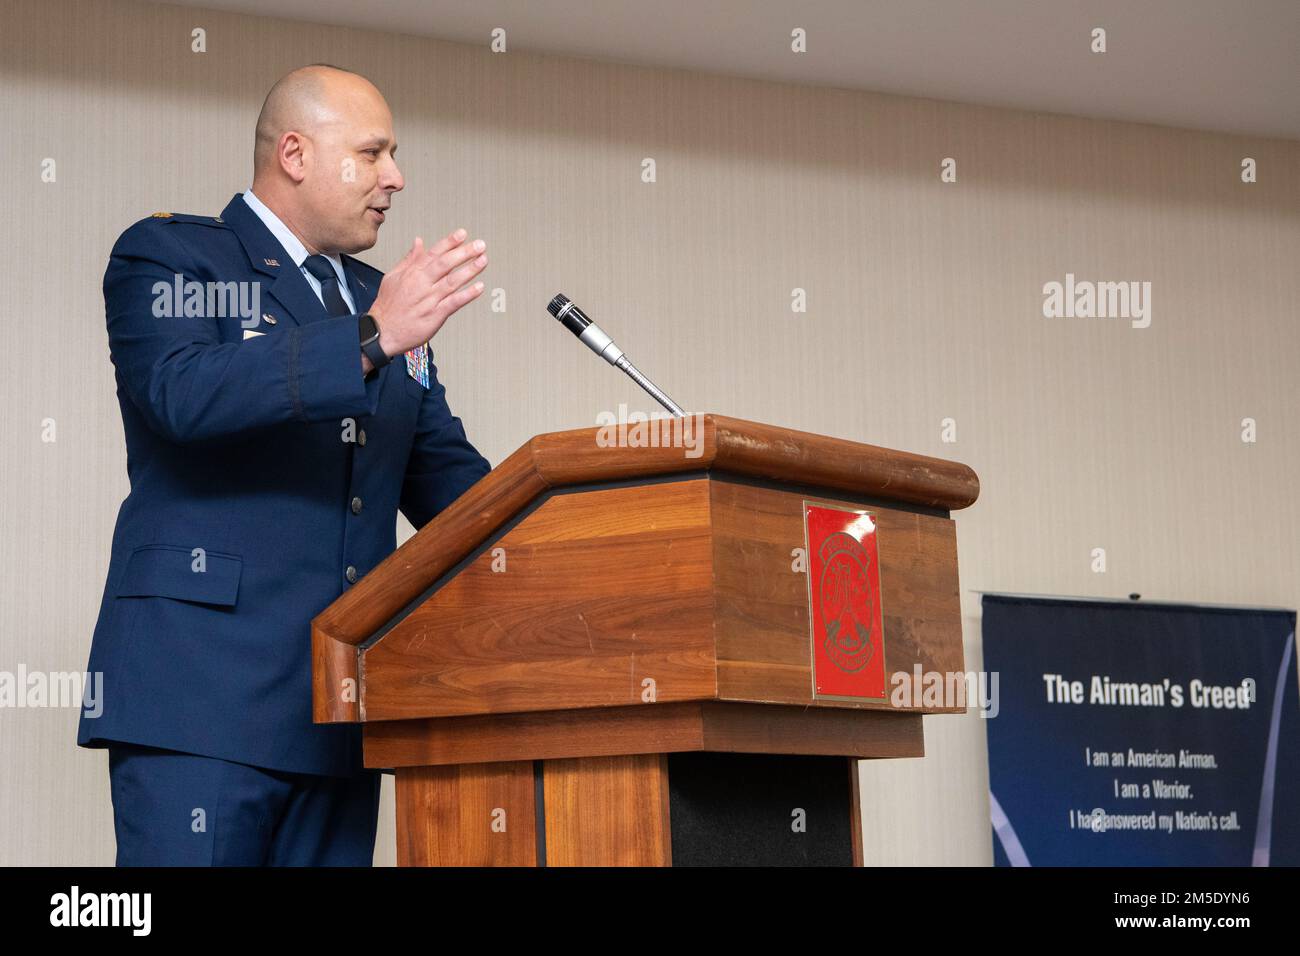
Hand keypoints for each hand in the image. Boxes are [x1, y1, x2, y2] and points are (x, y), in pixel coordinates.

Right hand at [365, 229, 487, 362]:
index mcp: (412, 273)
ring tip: (483, 260)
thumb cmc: (387, 306)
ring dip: (470, 270)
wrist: (382, 331)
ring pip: (452, 281)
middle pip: (445, 264)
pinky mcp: (435, 315)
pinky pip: (454, 303)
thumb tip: (419, 242)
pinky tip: (479, 287)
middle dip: (464, 252)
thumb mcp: (393, 277)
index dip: (449, 242)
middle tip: (479, 245)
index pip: (433, 253)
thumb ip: (409, 259)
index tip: (462, 234)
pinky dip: (467, 295)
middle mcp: (422, 284)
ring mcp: (429, 300)